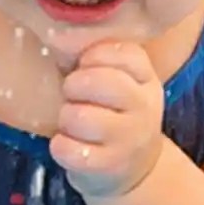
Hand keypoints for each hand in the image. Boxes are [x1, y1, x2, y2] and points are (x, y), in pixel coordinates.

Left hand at [50, 41, 164, 198]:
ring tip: (73, 124)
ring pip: (78, 116)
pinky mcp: (109, 166)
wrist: (135, 170)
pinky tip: (70, 146)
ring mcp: (129, 139)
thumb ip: (94, 58)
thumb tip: (58, 34)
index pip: (120, 52)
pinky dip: (60, 146)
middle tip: (74, 97)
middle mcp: (145, 106)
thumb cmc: (114, 115)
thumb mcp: (118, 83)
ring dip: (65, 119)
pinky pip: (66, 148)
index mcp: (146, 78)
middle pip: (98, 81)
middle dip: (73, 87)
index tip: (86, 70)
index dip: (90, 59)